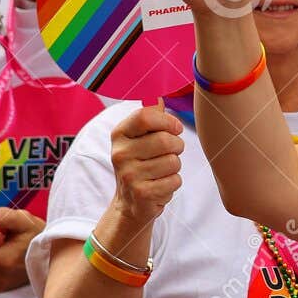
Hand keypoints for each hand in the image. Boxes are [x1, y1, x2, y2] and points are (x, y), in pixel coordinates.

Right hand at [109, 106, 184, 225]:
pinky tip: (160, 185)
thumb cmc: (142, 163)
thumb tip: (157, 95)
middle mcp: (120, 152)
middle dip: (177, 147)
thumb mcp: (140, 138)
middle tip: (169, 154)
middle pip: (166, 140)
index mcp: (120, 133)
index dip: (168, 121)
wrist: (130, 203)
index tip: (174, 129)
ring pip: (174, 161)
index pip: (147, 116)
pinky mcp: (142, 193)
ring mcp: (129, 174)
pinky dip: (173, 183)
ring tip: (160, 171)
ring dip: (175, 167)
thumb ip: (150, 116)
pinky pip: (175, 180)